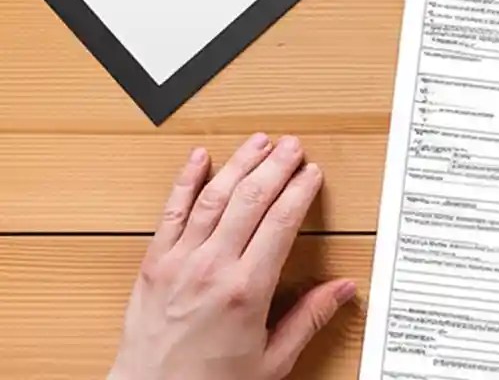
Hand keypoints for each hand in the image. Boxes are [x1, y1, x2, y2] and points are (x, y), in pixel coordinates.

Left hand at [109, 134, 356, 379]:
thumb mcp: (272, 360)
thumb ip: (309, 319)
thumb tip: (344, 290)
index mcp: (247, 290)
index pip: (281, 222)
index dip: (300, 191)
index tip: (313, 173)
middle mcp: (213, 268)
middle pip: (251, 200)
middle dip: (275, 166)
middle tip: (293, 145)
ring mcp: (180, 262)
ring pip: (214, 197)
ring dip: (239, 164)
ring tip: (259, 142)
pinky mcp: (153, 264)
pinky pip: (171, 212)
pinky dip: (185, 181)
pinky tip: (198, 158)